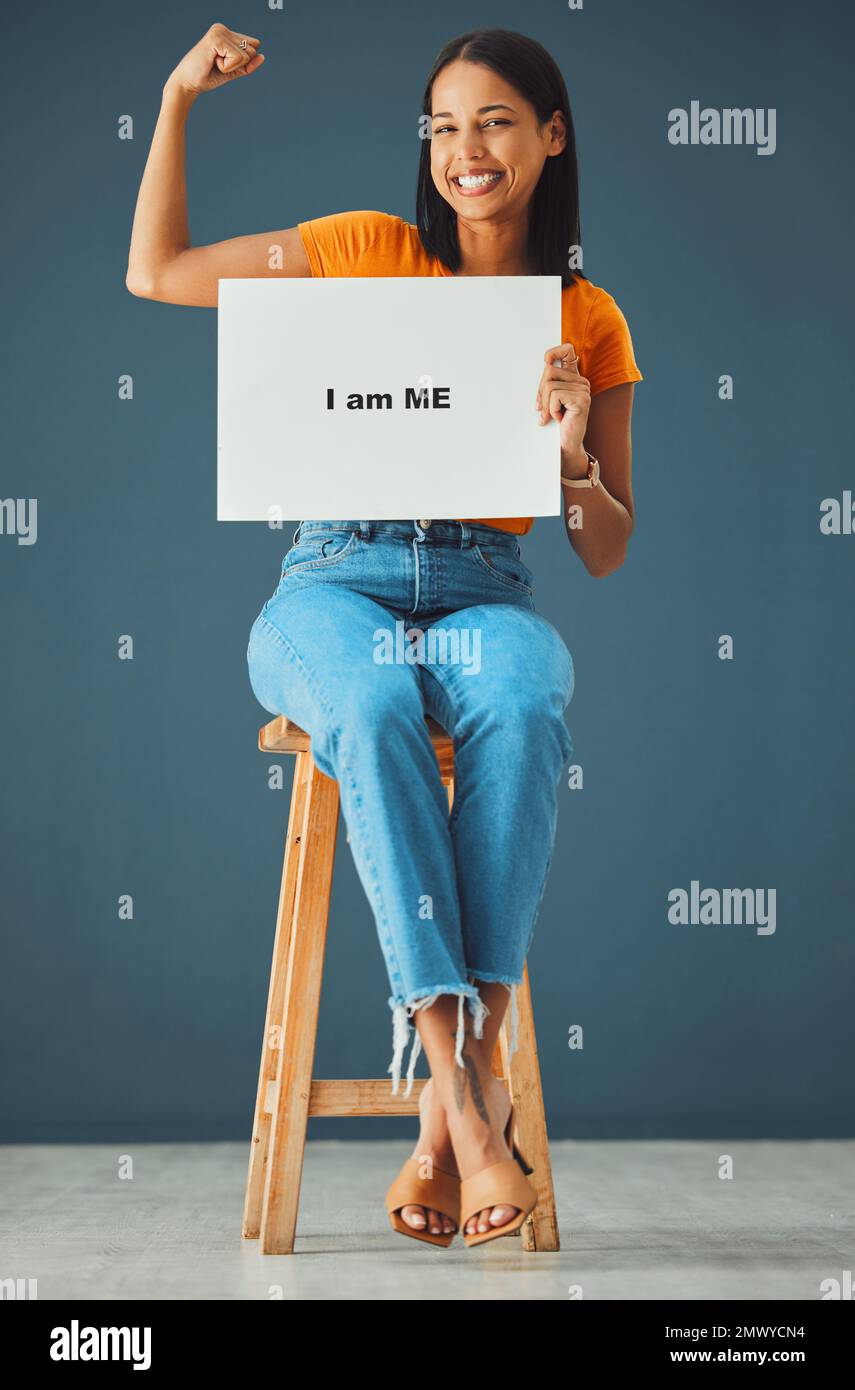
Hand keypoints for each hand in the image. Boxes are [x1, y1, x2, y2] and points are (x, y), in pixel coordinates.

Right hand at [164, 22, 264, 98]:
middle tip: (218, 65)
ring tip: (214, 63)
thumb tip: (262, 56)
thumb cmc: (208, 77)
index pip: (253, 45)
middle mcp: (222, 28)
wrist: (188, 84)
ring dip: (232, 66)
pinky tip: (213, 63)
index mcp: (226, 33)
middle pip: (252, 50)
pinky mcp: (216, 38)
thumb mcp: (233, 71)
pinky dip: (227, 67)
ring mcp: (219, 31)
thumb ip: (248, 65)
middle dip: (238, 64)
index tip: (223, 64)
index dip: (243, 61)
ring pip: (246, 54)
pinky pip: (238, 58)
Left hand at [535, 342, 590, 470]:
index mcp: (574, 378)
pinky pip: (555, 396)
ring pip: (549, 385)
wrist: (566, 445)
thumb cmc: (557, 424)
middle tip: (543, 409)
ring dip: (545, 404)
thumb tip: (544, 364)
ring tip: (552, 416)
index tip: (545, 359)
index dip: (555, 351)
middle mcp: (581, 381)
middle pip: (549, 371)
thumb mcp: (549, 400)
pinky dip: (551, 410)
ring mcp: (583, 390)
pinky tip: (559, 419)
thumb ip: (547, 384)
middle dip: (540, 391)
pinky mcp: (581, 400)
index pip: (567, 351)